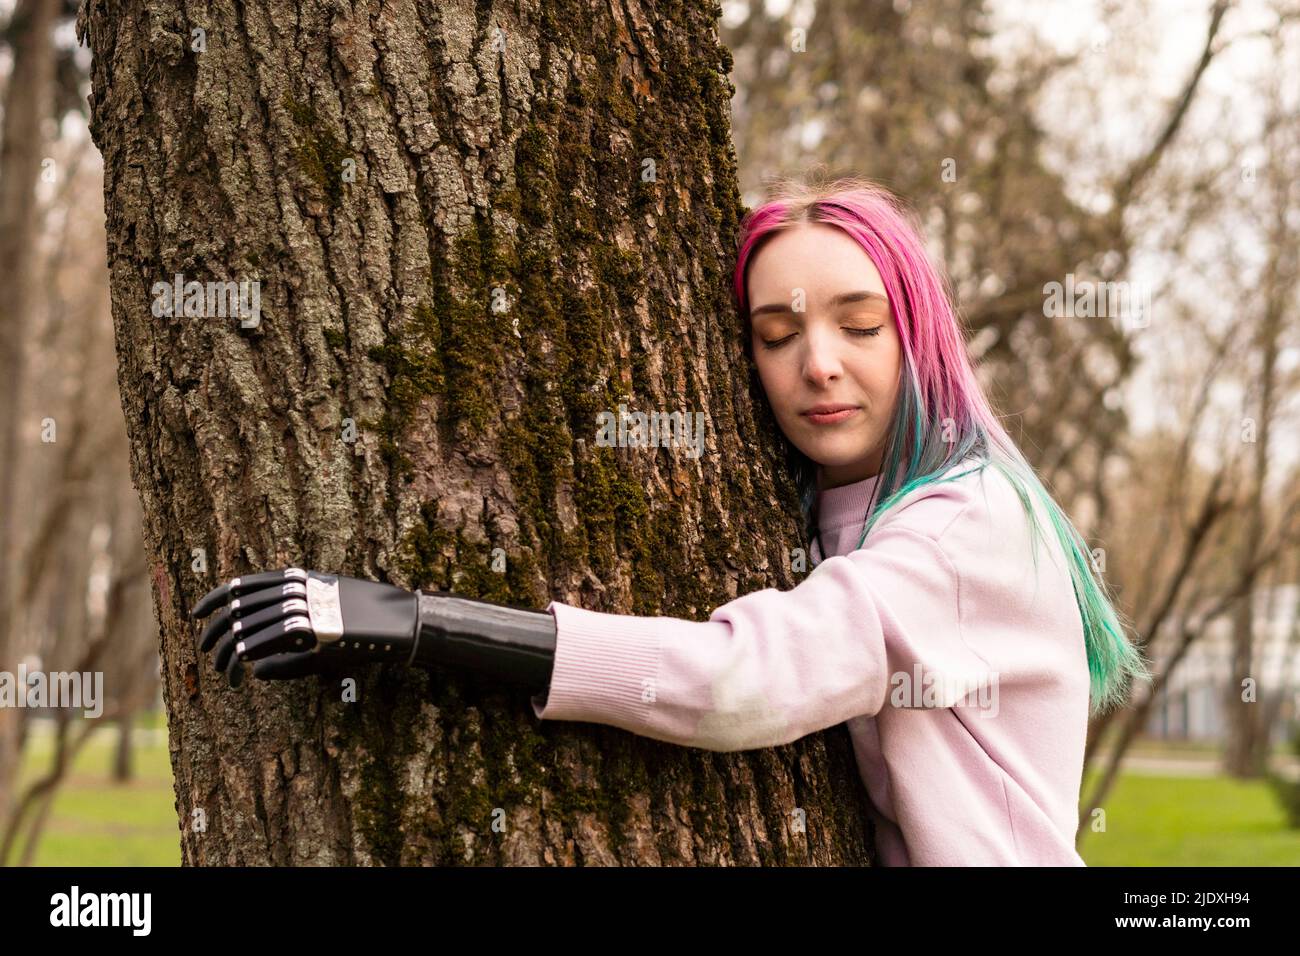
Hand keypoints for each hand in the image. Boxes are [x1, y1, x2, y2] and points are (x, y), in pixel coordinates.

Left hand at [190, 567, 419, 686]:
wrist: (401, 620)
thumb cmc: (367, 624)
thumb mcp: (326, 622)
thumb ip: (292, 640)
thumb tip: (256, 670)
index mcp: (300, 577)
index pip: (245, 583)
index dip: (215, 597)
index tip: (197, 613)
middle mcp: (300, 587)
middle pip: (241, 605)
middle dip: (215, 628)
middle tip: (202, 647)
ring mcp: (309, 606)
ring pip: (253, 624)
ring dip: (230, 648)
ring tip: (220, 665)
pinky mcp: (318, 628)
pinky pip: (271, 638)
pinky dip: (251, 650)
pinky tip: (241, 663)